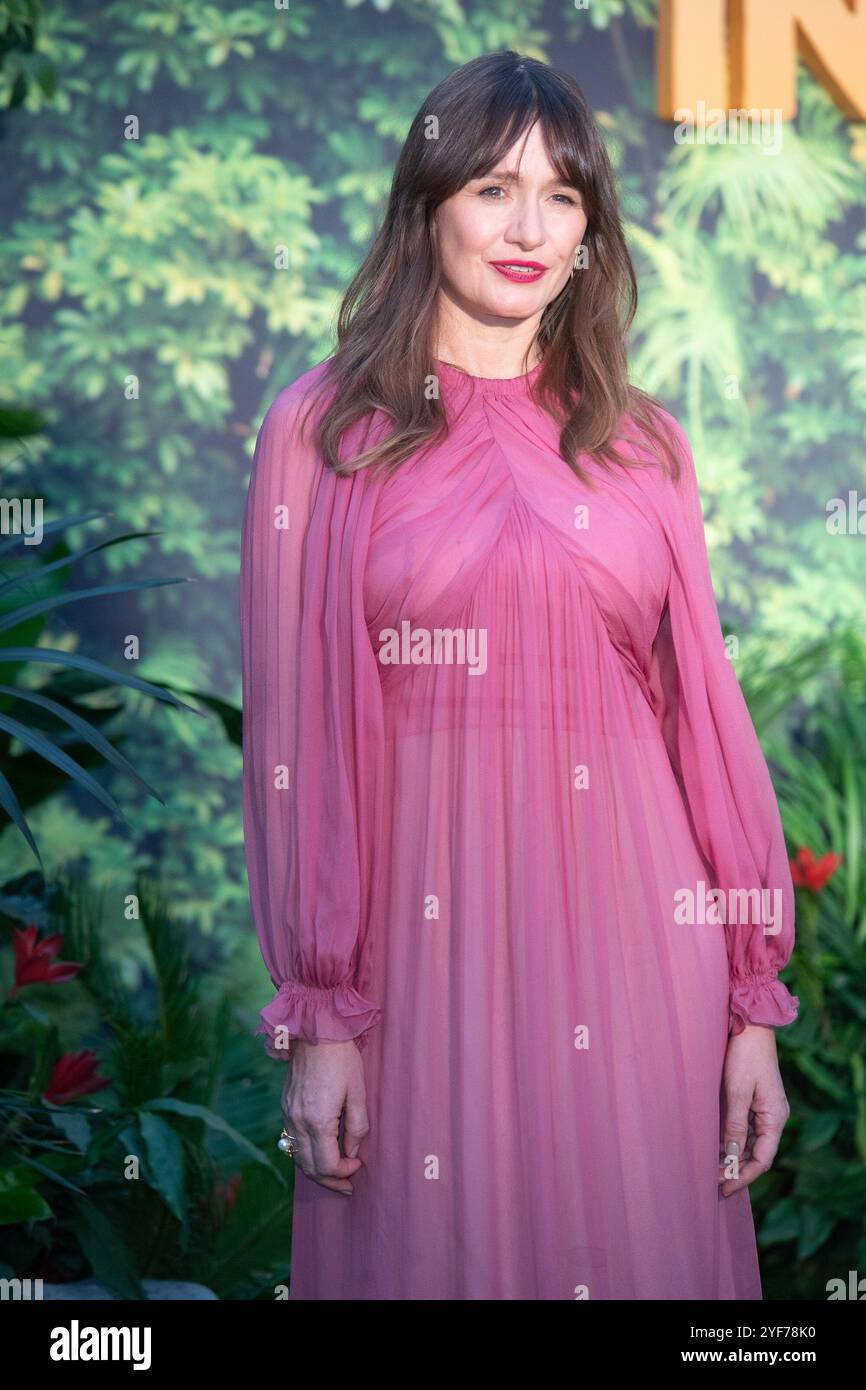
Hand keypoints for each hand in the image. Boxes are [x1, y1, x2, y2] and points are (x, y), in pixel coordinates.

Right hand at [281, 1039, 367, 1194]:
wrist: (315, 1030)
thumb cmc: (341, 1058)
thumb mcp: (358, 1092)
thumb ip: (357, 1126)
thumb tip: (352, 1151)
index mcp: (317, 1120)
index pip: (327, 1164)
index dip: (343, 1173)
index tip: (358, 1166)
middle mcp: (298, 1121)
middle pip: (309, 1167)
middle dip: (329, 1180)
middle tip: (347, 1186)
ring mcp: (288, 1114)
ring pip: (298, 1157)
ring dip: (316, 1170)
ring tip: (335, 1174)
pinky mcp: (286, 1106)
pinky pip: (292, 1141)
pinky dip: (306, 1154)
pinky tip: (321, 1152)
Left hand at [719, 1023, 789, 1196]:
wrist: (750, 1025)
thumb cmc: (744, 1056)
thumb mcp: (737, 1092)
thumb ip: (735, 1125)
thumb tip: (732, 1157)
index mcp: (775, 1118)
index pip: (762, 1160)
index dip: (743, 1176)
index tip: (724, 1188)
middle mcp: (773, 1117)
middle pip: (757, 1153)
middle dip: (737, 1170)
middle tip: (714, 1184)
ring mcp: (764, 1108)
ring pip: (750, 1142)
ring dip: (734, 1156)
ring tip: (712, 1170)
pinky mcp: (754, 1099)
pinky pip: (745, 1128)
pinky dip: (733, 1140)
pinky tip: (717, 1147)